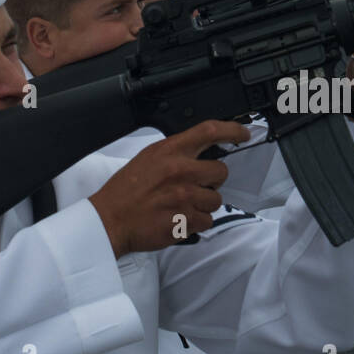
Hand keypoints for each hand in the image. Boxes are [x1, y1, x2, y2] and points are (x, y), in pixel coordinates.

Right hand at [88, 120, 249, 255]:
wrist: (110, 220)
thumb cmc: (126, 192)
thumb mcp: (148, 158)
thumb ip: (175, 154)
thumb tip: (202, 153)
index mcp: (169, 151)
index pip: (209, 131)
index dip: (232, 130)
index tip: (243, 134)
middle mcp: (180, 171)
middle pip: (221, 171)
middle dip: (213, 180)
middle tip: (195, 186)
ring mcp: (184, 197)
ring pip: (215, 200)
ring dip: (203, 205)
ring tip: (180, 206)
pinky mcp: (185, 220)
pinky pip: (207, 221)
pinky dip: (196, 223)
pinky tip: (178, 219)